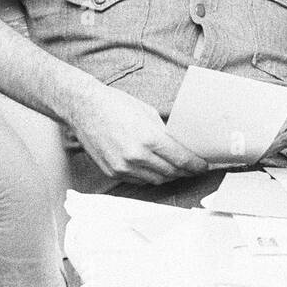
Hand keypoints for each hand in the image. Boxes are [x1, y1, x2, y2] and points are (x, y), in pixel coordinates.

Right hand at [65, 83, 207, 184]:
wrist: (84, 108)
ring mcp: (123, 167)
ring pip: (155, 180)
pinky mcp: (113, 172)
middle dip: (185, 172)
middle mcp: (136, 156)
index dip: (195, 165)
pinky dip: (150, 176)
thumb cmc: (115, 105)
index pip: (180, 159)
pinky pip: (139, 181)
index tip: (203, 166)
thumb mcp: (147, 113)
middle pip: (170, 173)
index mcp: (148, 138)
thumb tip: (178, 145)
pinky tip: (155, 169)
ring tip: (176, 169)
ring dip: (168, 176)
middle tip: (192, 168)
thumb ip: (163, 133)